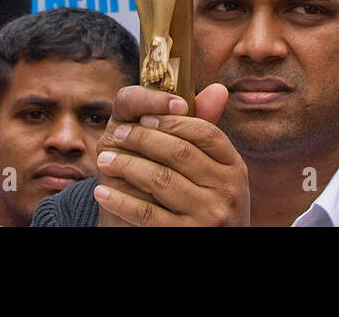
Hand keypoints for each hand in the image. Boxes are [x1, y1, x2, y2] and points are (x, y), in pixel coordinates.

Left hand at [94, 83, 248, 226]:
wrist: (213, 249)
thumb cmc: (205, 204)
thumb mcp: (214, 174)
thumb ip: (204, 134)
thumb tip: (216, 88)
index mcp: (235, 168)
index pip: (204, 132)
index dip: (171, 120)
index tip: (143, 116)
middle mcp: (228, 190)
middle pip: (179, 151)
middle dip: (142, 139)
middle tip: (117, 133)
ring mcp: (209, 215)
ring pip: (160, 179)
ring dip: (126, 166)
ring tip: (104, 160)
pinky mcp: (188, 236)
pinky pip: (147, 213)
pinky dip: (121, 200)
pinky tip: (103, 192)